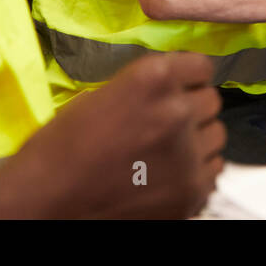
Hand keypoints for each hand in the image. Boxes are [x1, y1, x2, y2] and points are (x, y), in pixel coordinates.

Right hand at [0, 52, 225, 218]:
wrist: (48, 199)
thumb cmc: (62, 144)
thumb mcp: (103, 95)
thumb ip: (145, 89)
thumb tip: (174, 89)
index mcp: (153, 78)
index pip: (201, 66)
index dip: (189, 77)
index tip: (180, 87)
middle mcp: (178, 111)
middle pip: (212, 101)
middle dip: (192, 108)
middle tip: (167, 123)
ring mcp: (188, 154)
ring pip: (216, 136)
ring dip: (198, 140)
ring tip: (168, 152)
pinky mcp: (192, 192)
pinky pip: (213, 171)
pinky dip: (196, 172)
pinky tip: (168, 176)